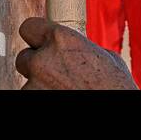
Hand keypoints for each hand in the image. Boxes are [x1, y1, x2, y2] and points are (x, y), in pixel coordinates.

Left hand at [15, 17, 137, 89]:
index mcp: (62, 40)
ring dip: (42, 86)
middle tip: (54, 75)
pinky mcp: (31, 101)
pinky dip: (43, 97)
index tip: (40, 43)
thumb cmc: (116, 88)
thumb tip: (74, 49)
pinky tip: (61, 98)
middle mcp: (43, 60)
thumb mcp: (106, 58)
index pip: (29, 26)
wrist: (116, 112)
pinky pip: (33, 97)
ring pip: (29, 83)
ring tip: (65, 90)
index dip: (36, 36)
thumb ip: (82, 49)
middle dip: (37, 66)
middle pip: (24, 57)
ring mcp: (34, 85)